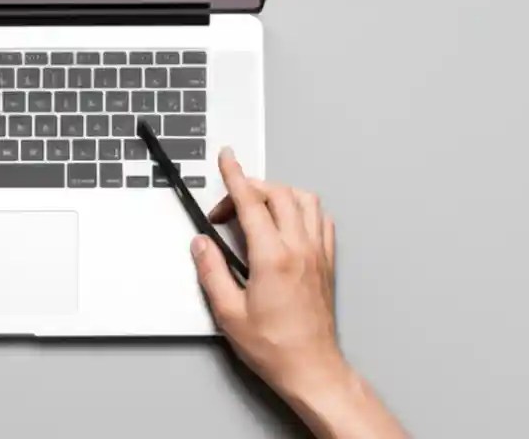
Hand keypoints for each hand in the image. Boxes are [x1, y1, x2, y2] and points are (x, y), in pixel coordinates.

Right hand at [192, 148, 405, 438]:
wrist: (312, 370)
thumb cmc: (275, 347)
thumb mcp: (228, 313)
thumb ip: (212, 271)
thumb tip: (201, 244)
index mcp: (273, 258)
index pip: (252, 202)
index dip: (235, 176)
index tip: (227, 159)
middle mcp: (300, 249)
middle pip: (278, 194)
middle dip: (250, 188)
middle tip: (226, 207)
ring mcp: (318, 254)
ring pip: (305, 201)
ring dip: (279, 195)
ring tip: (257, 208)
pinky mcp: (327, 264)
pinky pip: (320, 221)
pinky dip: (302, 211)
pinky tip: (286, 223)